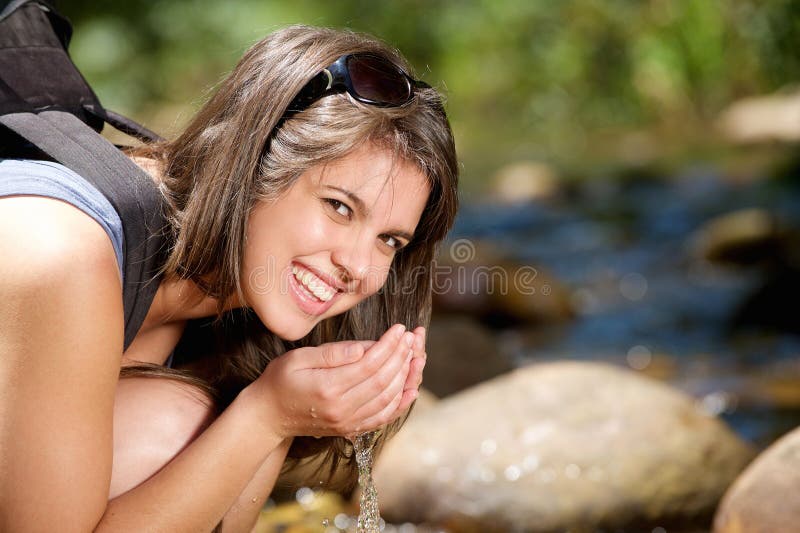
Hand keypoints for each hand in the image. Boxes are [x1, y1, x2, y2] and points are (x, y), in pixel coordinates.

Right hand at [251, 324, 422, 438]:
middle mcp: (341, 409)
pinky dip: (401, 402)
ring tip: (416, 355)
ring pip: (388, 399)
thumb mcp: (297, 358)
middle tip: (413, 337)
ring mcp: (348, 422)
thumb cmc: (280, 380)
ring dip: (406, 377)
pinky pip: (384, 417)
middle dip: (402, 357)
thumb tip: (362, 348)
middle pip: (383, 381)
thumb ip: (331, 354)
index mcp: (327, 388)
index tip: (400, 329)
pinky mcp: (351, 429)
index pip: (369, 365)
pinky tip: (411, 386)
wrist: (269, 416)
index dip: (389, 345)